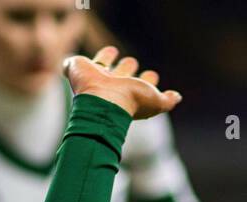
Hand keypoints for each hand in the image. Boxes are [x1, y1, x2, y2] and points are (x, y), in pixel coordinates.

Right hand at [63, 46, 181, 119]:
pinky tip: (68, 64)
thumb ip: (167, 101)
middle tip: (133, 62)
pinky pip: (70, 65)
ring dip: (106, 59)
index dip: (147, 80)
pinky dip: (68, 64)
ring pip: (101, 66)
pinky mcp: (76, 69)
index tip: (153, 76)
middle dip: (128, 69)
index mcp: (127, 92)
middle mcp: (111, 86)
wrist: (103, 101)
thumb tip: (178, 97)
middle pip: (121, 75)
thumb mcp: (155, 103)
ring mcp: (93, 78)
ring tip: (114, 53)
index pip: (138, 84)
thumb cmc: (129, 102)